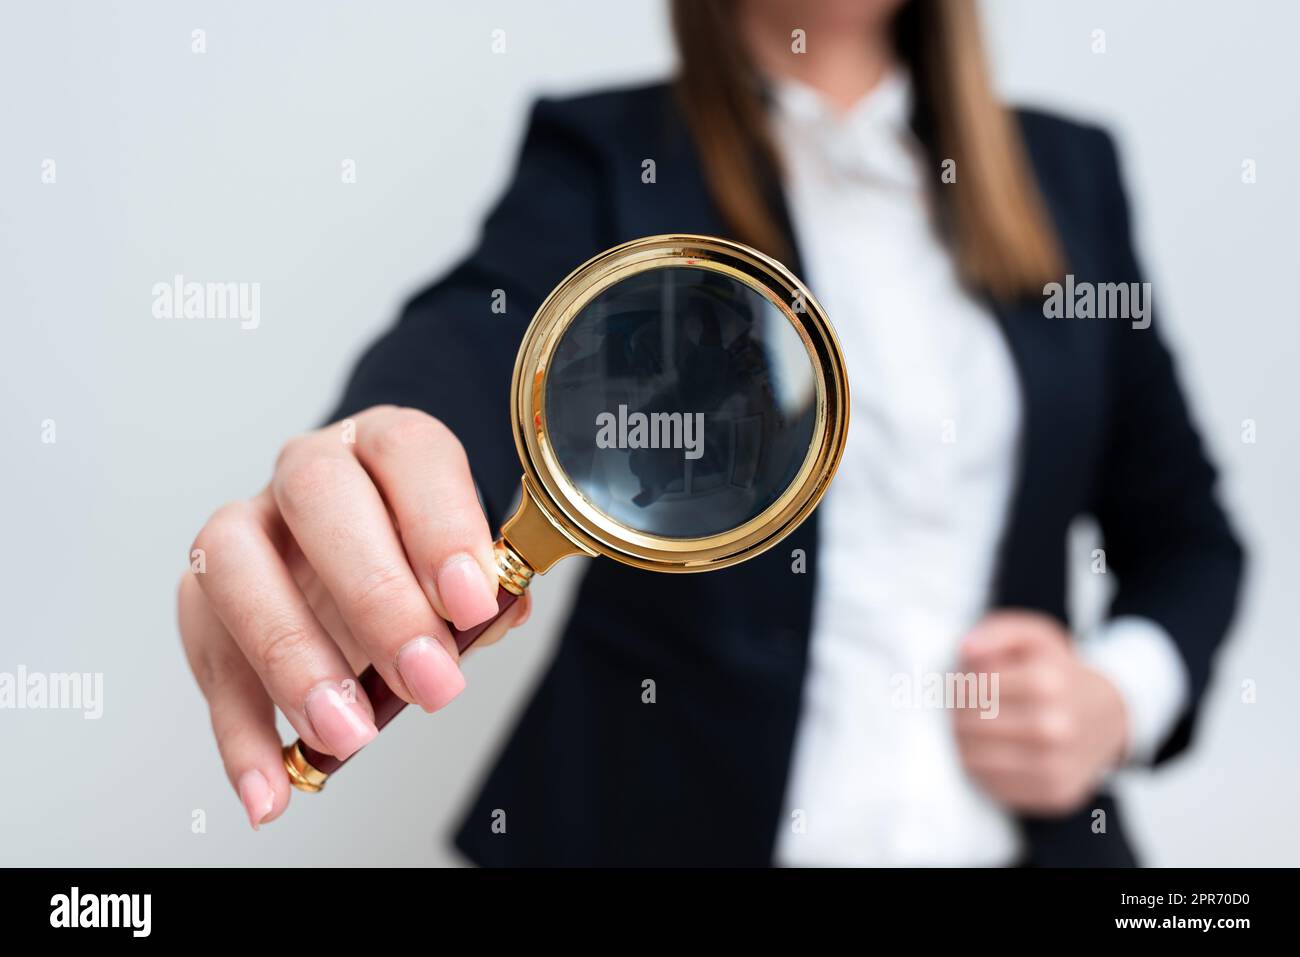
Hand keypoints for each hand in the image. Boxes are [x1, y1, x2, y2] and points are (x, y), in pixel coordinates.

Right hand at [178, 406, 529, 829]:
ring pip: (238, 566)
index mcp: (386, 446)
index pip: (408, 454)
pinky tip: (270, 789)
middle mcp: (308, 469)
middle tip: (429, 680)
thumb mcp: (467, 566)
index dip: (442, 523)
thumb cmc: (420, 558)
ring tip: (347, 735)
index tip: (472, 602)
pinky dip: (238, 731)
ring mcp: (245, 523)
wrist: (363, 556)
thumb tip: (496, 615)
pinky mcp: (202, 591)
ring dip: (293, 659)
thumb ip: (487, 589)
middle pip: (320, 498)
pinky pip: (206, 654)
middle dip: (377, 597)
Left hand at [953, 610, 1127, 815]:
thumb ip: (996, 632)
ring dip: (964, 742)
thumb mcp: (1033, 636)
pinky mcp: (1055, 794)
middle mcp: (1056, 728)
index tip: (966, 682)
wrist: (1109, 714)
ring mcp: (1057, 766)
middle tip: (968, 706)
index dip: (959, 684)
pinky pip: (993, 786)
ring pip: (974, 759)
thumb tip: (965, 648)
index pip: (970, 689)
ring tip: (977, 728)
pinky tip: (995, 751)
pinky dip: (984, 769)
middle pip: (968, 724)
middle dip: (959, 713)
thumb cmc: (1058, 671)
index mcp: (1047, 683)